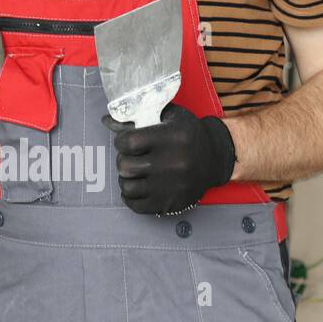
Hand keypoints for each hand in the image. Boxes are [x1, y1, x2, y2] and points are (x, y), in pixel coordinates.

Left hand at [101, 103, 235, 214]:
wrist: (216, 158)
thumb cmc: (188, 134)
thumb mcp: (168, 116)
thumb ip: (137, 117)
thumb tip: (106, 120)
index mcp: (172, 137)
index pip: (128, 142)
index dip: (121, 141)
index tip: (126, 142)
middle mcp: (174, 162)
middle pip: (125, 166)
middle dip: (123, 160)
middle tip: (132, 158)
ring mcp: (173, 186)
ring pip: (128, 187)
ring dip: (126, 179)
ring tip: (135, 173)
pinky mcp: (172, 203)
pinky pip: (137, 205)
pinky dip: (131, 197)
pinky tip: (138, 187)